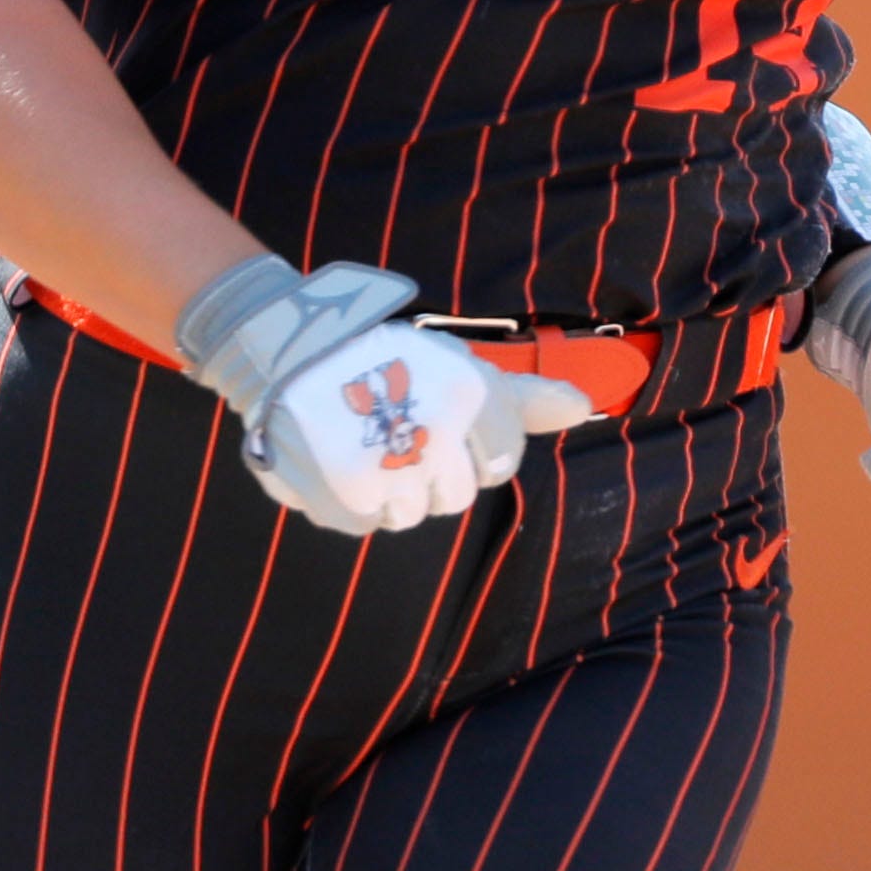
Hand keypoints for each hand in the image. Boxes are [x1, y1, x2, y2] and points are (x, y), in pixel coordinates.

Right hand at [179, 257, 593, 536]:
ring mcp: (387, 471)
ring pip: (411, 514)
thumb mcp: (456, 368)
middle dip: (432, 469)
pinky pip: (367, 523)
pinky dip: (351, 499)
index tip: (440, 417)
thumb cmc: (384, 361)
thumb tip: (582, 408)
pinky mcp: (343, 498)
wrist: (287, 347)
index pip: (499, 463)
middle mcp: (433, 433)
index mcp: (467, 393)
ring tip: (363, 440)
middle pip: (457, 497)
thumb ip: (519, 400)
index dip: (474, 445)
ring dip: (391, 487)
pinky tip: (334, 457)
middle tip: (397, 428)